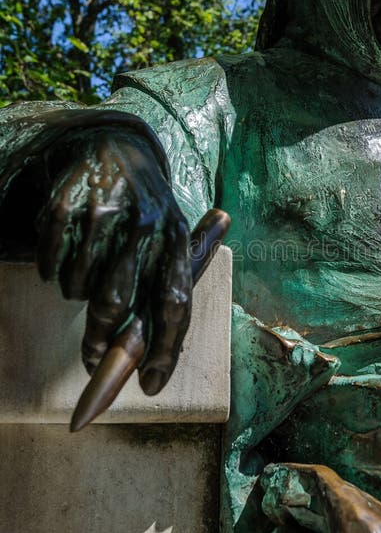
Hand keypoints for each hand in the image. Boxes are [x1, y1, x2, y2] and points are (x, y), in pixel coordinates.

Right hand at [37, 129, 191, 394]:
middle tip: (93, 359)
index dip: (164, 350)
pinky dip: (52, 272)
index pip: (175, 303)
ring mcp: (104, 210)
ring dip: (77, 295)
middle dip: (101, 341)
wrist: (117, 147)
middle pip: (117, 302)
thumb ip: (164, 294)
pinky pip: (51, 265)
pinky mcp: (67, 203)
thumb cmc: (147, 211)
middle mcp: (145, 222)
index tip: (150, 385)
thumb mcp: (172, 240)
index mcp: (177, 237)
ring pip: (79, 287)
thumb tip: (150, 368)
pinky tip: (65, 255)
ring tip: (86, 277)